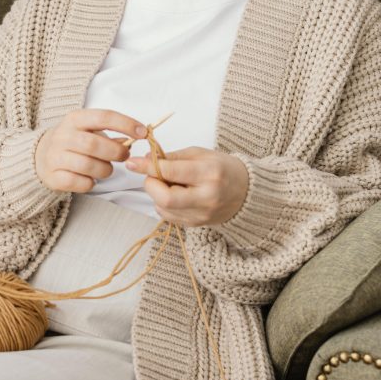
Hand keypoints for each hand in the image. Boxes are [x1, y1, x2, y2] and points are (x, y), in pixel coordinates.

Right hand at [34, 108, 146, 193]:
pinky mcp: (53, 177)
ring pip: (89, 166)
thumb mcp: (87, 130)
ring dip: (105, 170)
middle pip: (95, 144)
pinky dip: (90, 183)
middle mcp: (63, 136)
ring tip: (106, 169)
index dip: (126, 124)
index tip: (143, 132)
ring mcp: (55, 157)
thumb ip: (110, 133)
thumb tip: (136, 135)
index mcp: (75, 119)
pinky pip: (79, 182)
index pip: (103, 117)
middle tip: (124, 156)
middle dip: (116, 152)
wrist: (39, 156)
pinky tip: (90, 179)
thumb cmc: (71, 142)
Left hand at [124, 146, 248, 226]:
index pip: (170, 171)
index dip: (147, 166)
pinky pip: (169, 216)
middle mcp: (206, 197)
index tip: (133, 162)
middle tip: (153, 175)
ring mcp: (202, 214)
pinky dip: (164, 204)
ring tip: (168, 184)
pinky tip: (175, 195)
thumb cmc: (223, 168)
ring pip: (163, 208)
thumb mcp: (201, 154)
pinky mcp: (197, 225)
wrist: (247, 193)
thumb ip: (173, 157)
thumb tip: (145, 159)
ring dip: (156, 194)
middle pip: (165, 197)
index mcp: (209, 173)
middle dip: (150, 184)